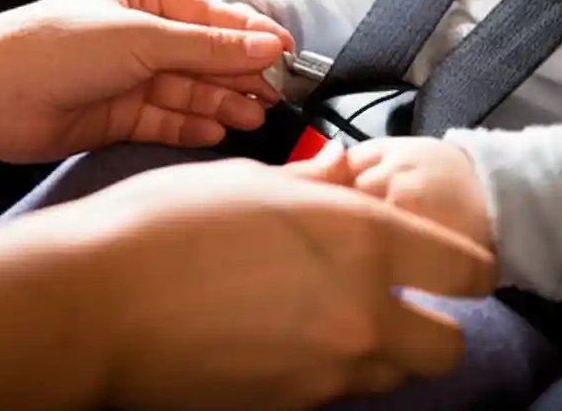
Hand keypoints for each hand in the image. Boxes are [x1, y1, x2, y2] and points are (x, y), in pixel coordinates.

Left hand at [0, 0, 295, 162]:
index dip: (247, 34)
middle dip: (237, 75)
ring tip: (254, 117)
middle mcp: (132, 37)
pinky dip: (191, 126)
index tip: (285, 51)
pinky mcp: (115, 117)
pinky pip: (164, 121)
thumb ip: (208, 48)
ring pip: (186, 92)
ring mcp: (124, 79)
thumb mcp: (143, 38)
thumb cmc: (52, 48)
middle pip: (200, 57)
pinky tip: (218, 131)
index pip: (206, 16)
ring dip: (220, 103)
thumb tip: (265, 45)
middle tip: (275, 93)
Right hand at [0, 152, 497, 410]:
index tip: (447, 264)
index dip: (463, 265)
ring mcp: (325, 374)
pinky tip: (275, 341)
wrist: (94, 304)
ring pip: (390, 374)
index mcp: (361, 241)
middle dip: (431, 326)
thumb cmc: (161, 228)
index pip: (467, 269)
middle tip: (392, 300)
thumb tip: (342, 173)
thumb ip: (315, 185)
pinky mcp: (287, 410)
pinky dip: (321, 374)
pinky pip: (331, 395)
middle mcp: (360, 314)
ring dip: (376, 351)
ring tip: (320, 316)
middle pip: (447, 346)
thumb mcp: (248, 181)